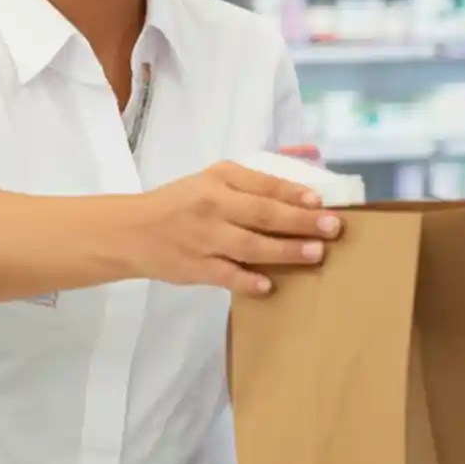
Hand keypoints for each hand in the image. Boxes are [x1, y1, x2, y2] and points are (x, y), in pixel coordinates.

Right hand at [127, 161, 343, 295]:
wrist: (132, 231)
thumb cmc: (182, 203)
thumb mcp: (212, 180)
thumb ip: (252, 181)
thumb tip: (303, 178)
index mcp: (218, 180)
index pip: (262, 185)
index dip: (293, 193)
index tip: (320, 201)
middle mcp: (211, 206)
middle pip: (262, 214)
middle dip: (301, 221)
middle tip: (332, 227)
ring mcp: (203, 239)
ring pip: (250, 246)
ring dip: (285, 250)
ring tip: (315, 253)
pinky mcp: (195, 268)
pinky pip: (226, 276)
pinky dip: (248, 281)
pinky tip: (270, 285)